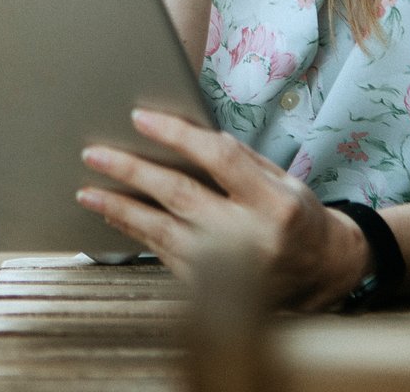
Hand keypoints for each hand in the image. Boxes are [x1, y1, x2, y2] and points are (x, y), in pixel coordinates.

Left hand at [76, 110, 362, 310]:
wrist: (320, 273)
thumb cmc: (295, 215)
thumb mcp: (279, 178)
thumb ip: (236, 160)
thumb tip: (182, 136)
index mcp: (273, 203)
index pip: (218, 158)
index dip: (177, 135)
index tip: (140, 117)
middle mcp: (250, 239)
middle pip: (180, 196)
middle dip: (132, 171)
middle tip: (96, 153)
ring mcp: (229, 272)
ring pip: (162, 232)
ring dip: (121, 209)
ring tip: (88, 191)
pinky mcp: (210, 292)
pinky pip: (164, 256)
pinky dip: (136, 235)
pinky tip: (116, 218)